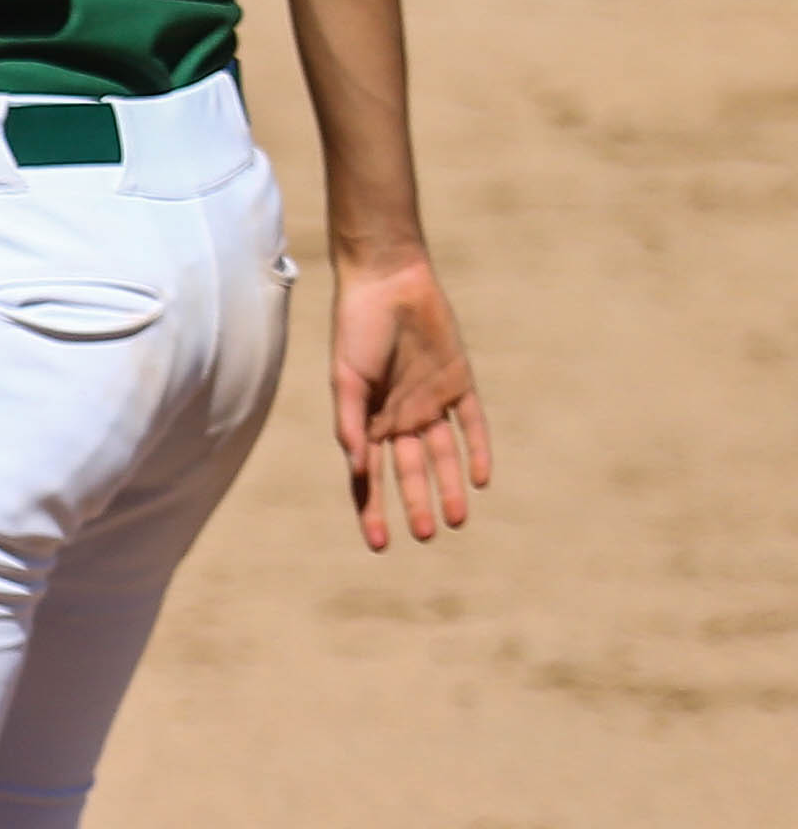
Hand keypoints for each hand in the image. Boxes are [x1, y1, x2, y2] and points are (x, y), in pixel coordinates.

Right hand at [328, 248, 490, 550]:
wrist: (389, 283)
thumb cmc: (357, 330)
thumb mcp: (346, 380)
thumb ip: (351, 423)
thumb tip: (357, 468)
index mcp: (366, 422)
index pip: (368, 477)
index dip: (372, 510)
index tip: (380, 544)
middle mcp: (398, 418)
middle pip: (408, 472)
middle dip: (417, 504)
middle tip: (426, 535)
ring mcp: (430, 402)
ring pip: (442, 456)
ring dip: (449, 486)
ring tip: (457, 520)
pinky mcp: (459, 383)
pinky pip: (472, 425)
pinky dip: (477, 451)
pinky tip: (481, 479)